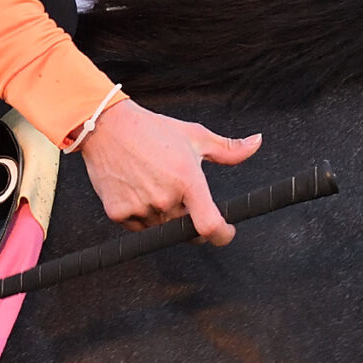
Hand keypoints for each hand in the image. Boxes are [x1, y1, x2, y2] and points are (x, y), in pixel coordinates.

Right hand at [78, 97, 259, 243]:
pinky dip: (143, 217)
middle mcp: (165, 198)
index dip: (222, 235)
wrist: (106, 127)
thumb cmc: (152, 130)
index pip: (210, 226)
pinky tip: (139, 191)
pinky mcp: (118, 213)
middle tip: (183, 197)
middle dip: (192, 220)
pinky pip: (139, 228)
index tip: (226, 232)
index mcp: (187, 180)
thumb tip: (256, 143)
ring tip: (156, 185)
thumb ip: (229, 149)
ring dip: (166, 217)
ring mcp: (141, 208)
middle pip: (187, 229)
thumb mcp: (195, 135)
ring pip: (162, 229)